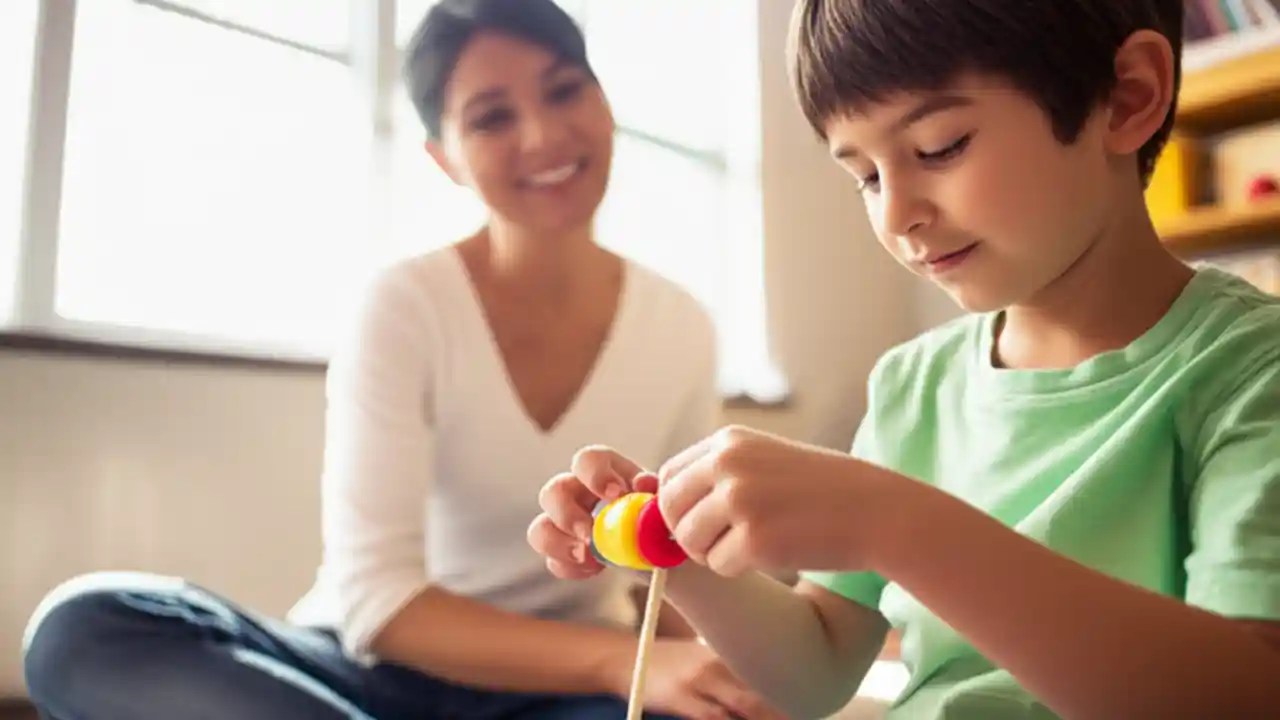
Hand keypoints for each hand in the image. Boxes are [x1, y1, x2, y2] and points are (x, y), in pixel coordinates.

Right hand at [528, 445, 658, 578]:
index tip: (614, 495)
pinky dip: (569, 567)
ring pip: (540, 528)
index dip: (594, 474)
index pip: (588, 460)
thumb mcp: (670, 510)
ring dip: (559, 543)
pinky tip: (594, 569)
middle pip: (554, 491)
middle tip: (589, 536)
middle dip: (566, 514)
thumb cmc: (670, 525)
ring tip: (589, 558)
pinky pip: (553, 560)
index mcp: (609, 474)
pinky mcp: (567, 554)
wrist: (672, 557)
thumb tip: (641, 483)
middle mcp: (581, 494)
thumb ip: (657, 496)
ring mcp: (569, 525)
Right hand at [602, 638, 786, 719]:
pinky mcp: (681, 698)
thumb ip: (724, 671)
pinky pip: (712, 719)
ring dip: (758, 718)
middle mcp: (714, 664)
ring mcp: (698, 681)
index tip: (798, 712)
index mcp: (722, 654)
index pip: (758, 677)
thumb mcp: (697, 657)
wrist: (624, 658)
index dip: (779, 699)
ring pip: (738, 708)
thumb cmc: (665, 661)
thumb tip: (753, 689)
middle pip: (754, 696)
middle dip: (775, 716)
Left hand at [658, 426, 895, 576]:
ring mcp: (740, 501)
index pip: (669, 475)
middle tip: (723, 541)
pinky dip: (739, 569)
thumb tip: (657, 499)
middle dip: (688, 533)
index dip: (677, 504)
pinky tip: (774, 553)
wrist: (877, 510)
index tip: (699, 520)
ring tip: (754, 544)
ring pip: (690, 542)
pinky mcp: (755, 539)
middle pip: (671, 510)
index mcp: (729, 441)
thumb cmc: (822, 490)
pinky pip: (719, 566)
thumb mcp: (765, 462)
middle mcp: (728, 465)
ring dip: (714, 553)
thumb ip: (718, 475)